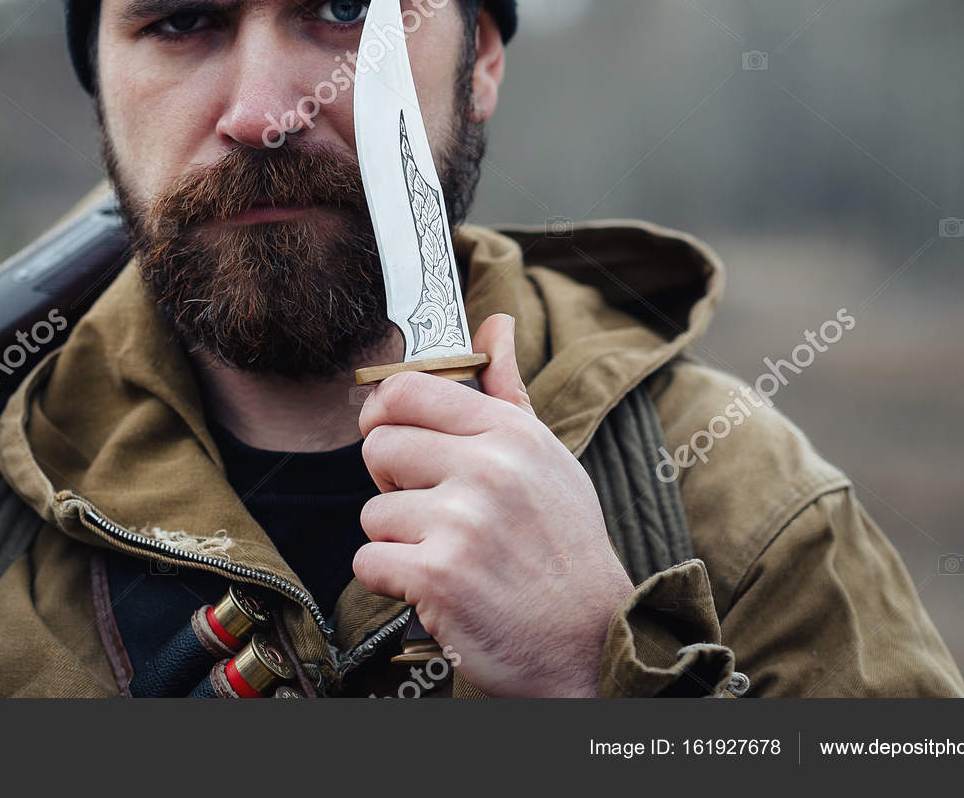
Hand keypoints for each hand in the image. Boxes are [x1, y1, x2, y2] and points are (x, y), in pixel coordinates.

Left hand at [352, 314, 633, 696]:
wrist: (594, 642)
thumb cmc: (565, 548)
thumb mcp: (547, 458)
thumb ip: (507, 391)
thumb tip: (494, 322)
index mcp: (510, 433)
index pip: (407, 389)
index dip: (383, 413)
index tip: (392, 436)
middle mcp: (487, 468)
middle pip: (378, 446)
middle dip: (392, 484)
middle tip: (434, 512)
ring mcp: (462, 522)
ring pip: (372, 512)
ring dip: (398, 541)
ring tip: (450, 555)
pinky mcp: (438, 574)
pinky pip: (369, 561)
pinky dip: (393, 582)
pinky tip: (437, 588)